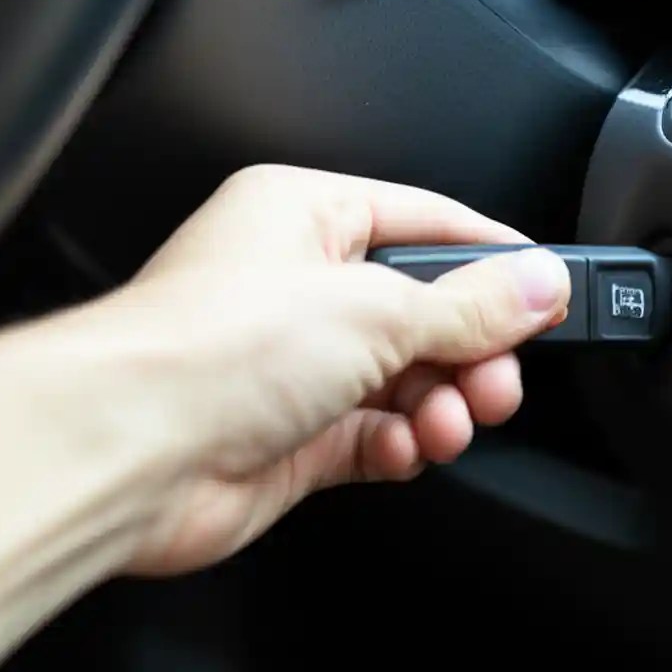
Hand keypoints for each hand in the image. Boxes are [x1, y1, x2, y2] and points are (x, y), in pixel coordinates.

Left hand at [84, 165, 570, 573]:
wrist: (124, 454)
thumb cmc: (203, 351)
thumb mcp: (373, 307)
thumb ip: (469, 304)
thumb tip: (538, 285)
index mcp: (304, 218)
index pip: (425, 223)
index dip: (492, 257)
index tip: (548, 289)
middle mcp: (296, 286)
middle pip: (423, 311)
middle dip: (471, 350)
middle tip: (501, 376)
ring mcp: (293, 365)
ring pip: (405, 380)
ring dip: (442, 404)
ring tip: (453, 419)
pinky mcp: (292, 434)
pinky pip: (375, 435)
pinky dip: (399, 445)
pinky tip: (400, 448)